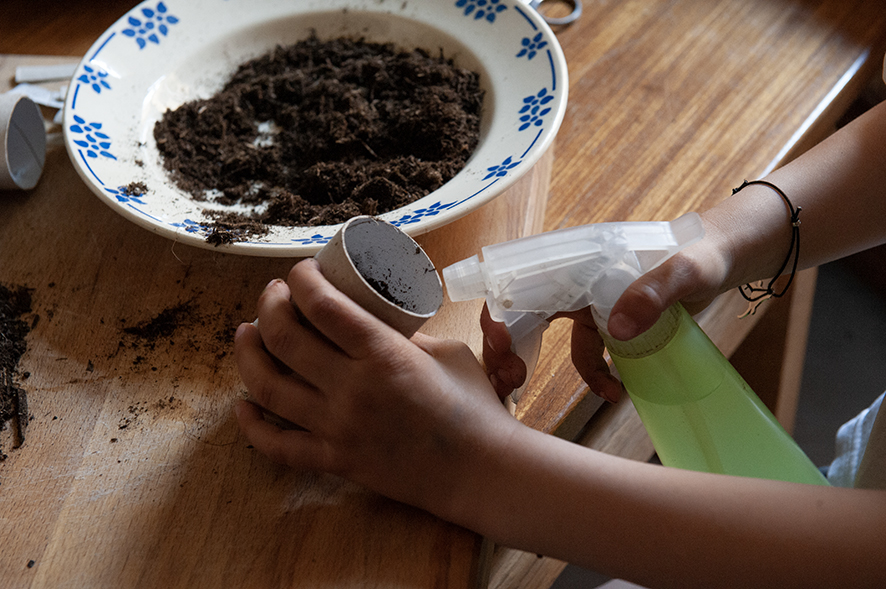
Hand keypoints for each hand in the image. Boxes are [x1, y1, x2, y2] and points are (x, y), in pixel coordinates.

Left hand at [234, 258, 517, 516]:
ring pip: (267, 386)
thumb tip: (367, 317)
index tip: (302, 270)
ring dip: (248, 353)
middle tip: (275, 293)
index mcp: (384, 355)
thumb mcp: (445, 351)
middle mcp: (352, 390)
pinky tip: (244, 404)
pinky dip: (252, 424)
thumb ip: (401, 335)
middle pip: (284, 337)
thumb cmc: (473, 406)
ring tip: (247, 332)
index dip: (301, 279)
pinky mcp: (336, 461)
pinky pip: (278, 445)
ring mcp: (339, 429)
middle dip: (270, 304)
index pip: (322, 305)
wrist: (481, 471)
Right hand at [480, 215, 730, 402]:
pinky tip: (617, 391)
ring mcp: (592, 303)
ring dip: (559, 368)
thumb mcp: (684, 271)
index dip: (502, 313)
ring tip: (589, 393)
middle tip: (512, 380)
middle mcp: (578, 281)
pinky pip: (589, 354)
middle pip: (525, 313)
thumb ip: (653, 293)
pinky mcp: (610, 323)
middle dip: (510, 347)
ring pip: (554, 339)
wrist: (729, 258)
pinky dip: (596, 375)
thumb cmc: (705, 253)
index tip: (501, 346)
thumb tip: (615, 330)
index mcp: (581, 262)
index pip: (523, 283)